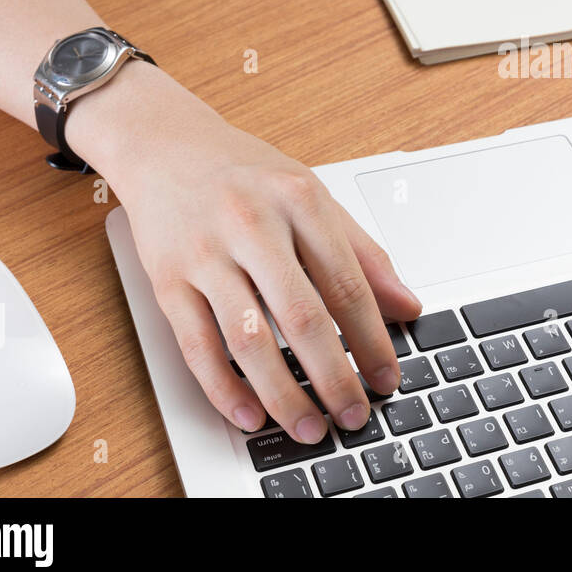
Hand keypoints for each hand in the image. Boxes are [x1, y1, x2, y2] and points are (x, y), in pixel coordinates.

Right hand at [69, 61, 420, 443]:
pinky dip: (224, 387)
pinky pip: (197, 345)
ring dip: (283, 393)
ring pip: (248, 339)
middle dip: (334, 377)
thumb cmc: (246, 173)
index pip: (348, 284)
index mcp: (300, 201)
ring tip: (308, 427)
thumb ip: (363, 253)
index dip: (373, 339)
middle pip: (302, 317)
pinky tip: (250, 413)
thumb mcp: (312, 195)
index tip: (387, 378)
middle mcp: (253, 225)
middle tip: (354, 415)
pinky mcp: (167, 279)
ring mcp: (206, 254)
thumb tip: (407, 306)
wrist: (164, 144)